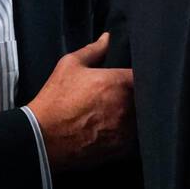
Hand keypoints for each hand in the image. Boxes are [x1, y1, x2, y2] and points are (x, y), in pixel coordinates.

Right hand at [26, 33, 133, 171]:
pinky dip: (129, 135)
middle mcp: (128, 106)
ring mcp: (127, 130)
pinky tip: (114, 131)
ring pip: (143, 120)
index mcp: (119, 83)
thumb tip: (107, 38)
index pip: (144, 75)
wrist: (43, 139)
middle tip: (123, 96)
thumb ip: (93, 50)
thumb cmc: (55, 100)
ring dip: (135, 116)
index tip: (133, 77)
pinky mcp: (122, 150)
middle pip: (146, 98)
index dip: (141, 75)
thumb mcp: (69, 66)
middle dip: (138, 95)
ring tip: (118, 114)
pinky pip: (135, 140)